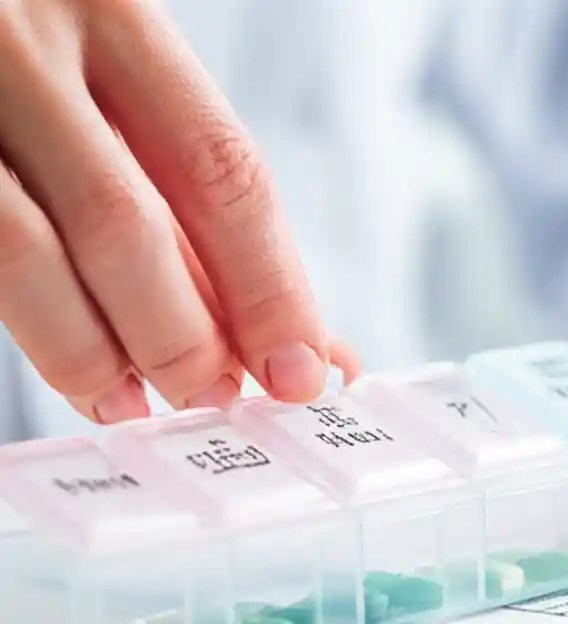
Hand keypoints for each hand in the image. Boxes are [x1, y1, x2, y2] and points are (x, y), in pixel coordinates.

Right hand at [0, 0, 333, 423]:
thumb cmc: (37, 48)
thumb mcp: (121, 86)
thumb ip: (193, 198)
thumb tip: (301, 334)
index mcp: (112, 10)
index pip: (218, 166)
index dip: (268, 285)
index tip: (302, 369)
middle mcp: (22, 40)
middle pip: (124, 220)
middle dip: (183, 335)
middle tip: (215, 397)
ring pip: (24, 252)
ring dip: (97, 352)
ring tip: (139, 404)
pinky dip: (40, 334)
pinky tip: (81, 373)